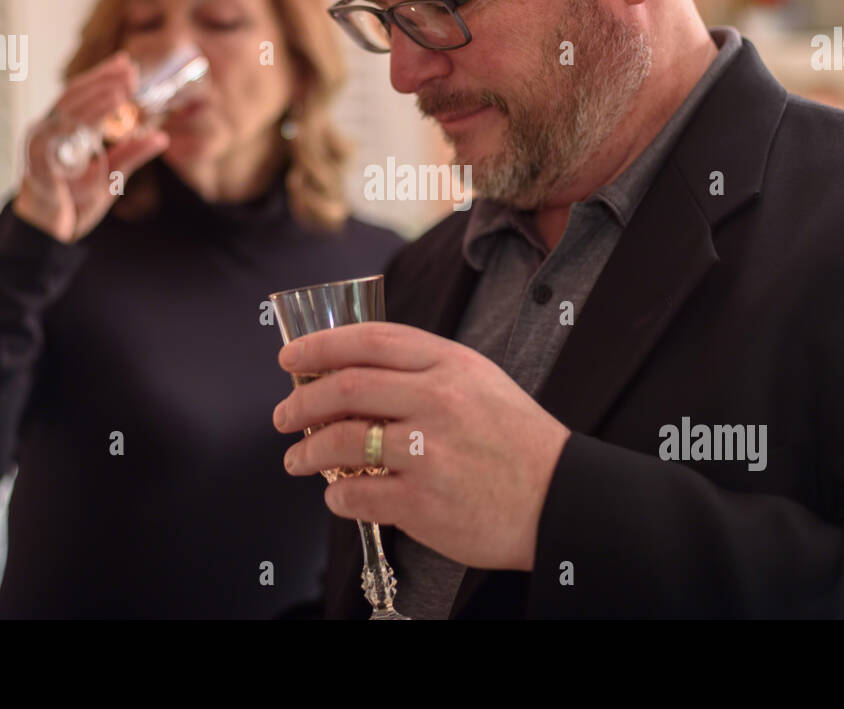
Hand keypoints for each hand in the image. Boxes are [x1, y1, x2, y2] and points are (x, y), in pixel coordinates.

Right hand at [13, 51, 168, 242]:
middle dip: (102, 81)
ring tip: (120, 92)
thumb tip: (162, 136)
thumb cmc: (73, 200)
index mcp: (65, 128)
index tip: (127, 63)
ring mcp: (40, 146)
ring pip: (65, 113)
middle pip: (74, 96)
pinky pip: (52, 142)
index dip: (103, 76)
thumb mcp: (111, 175)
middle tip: (130, 71)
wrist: (48, 233)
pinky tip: (94, 122)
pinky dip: (72, 129)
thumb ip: (132, 154)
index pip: (83, 94)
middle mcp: (50, 131)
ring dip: (93, 101)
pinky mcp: (37, 166)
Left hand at [272, 322, 571, 571]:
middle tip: (282, 415)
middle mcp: (438, 401)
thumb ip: (423, 372)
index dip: (320, 346)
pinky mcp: (424, 502)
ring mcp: (430, 452)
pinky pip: (357, 494)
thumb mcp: (479, 383)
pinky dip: (337, 496)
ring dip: (306, 452)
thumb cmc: (516, 441)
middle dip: (301, 401)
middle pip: (346, 387)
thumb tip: (352, 377)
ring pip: (342, 442)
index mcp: (451, 365)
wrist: (560, 497)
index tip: (290, 358)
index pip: (371, 340)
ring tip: (296, 460)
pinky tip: (337, 495)